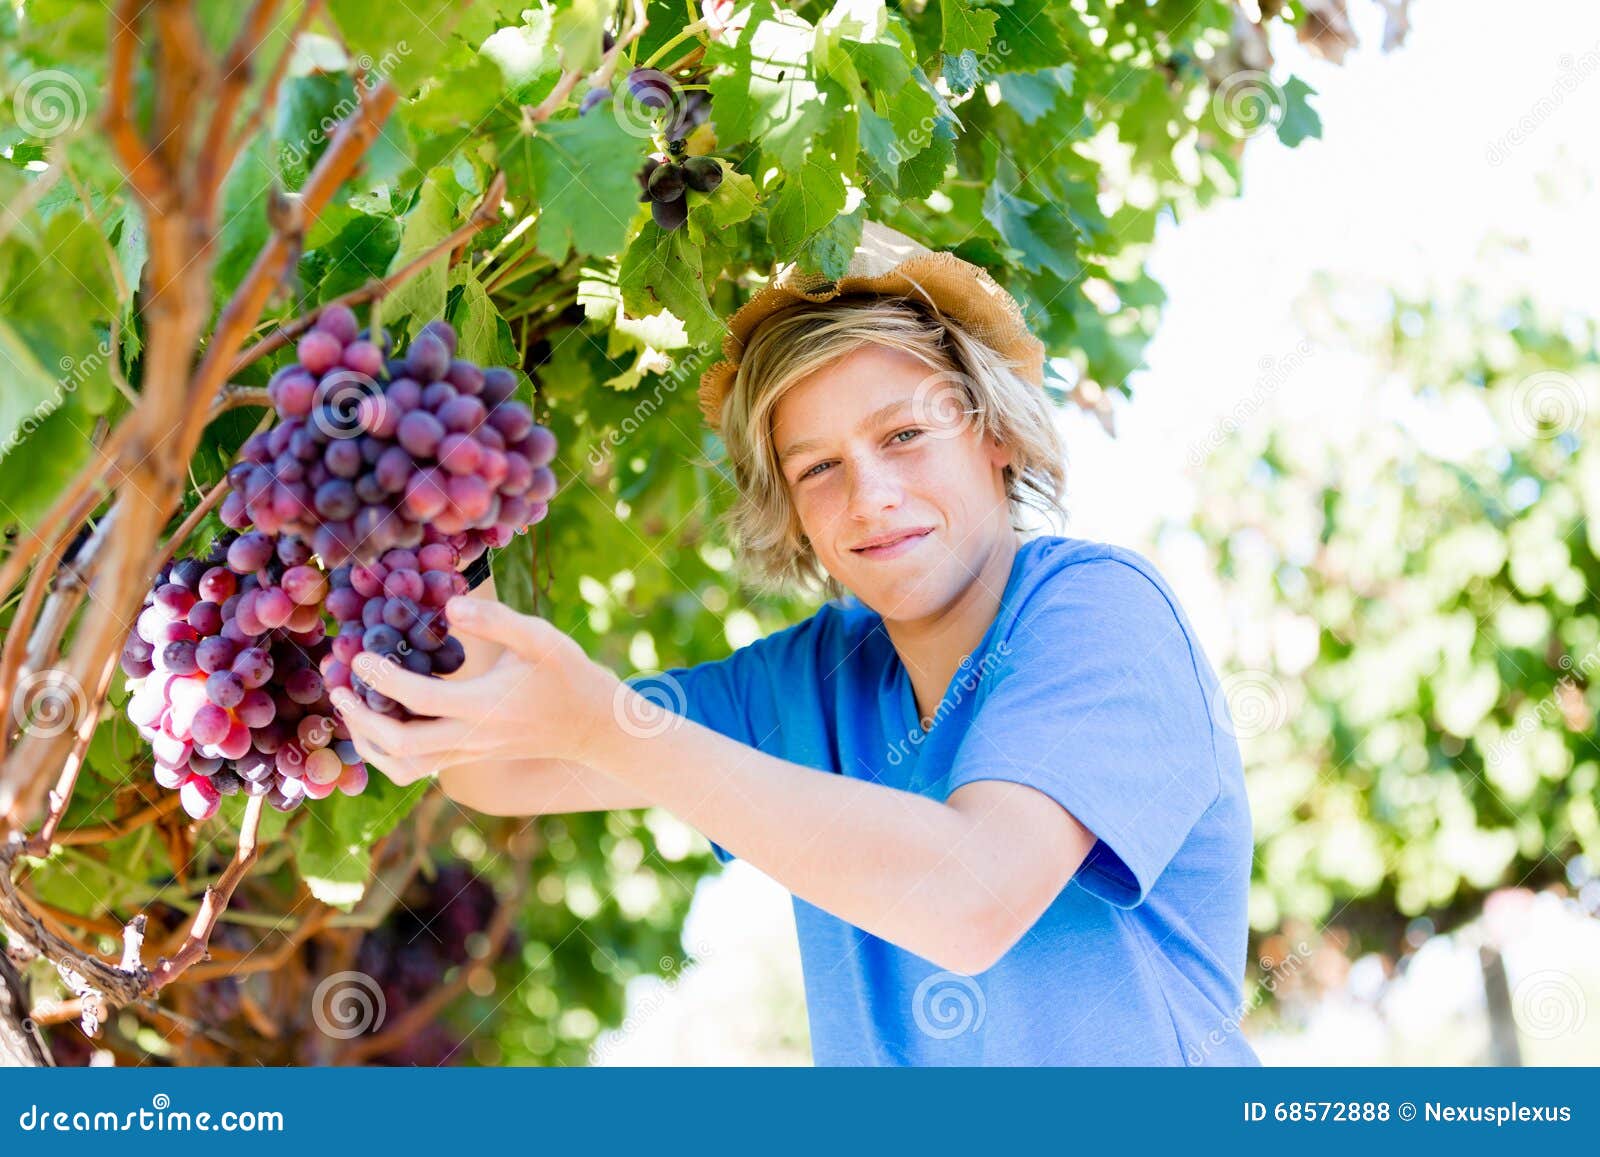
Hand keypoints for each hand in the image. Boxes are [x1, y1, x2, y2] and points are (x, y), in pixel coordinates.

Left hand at [328, 596, 621, 786]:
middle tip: (338, 688)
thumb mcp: (541, 638)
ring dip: (369, 743)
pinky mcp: (468, 759)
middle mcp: (472, 738)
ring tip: (350, 711)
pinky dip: (387, 753)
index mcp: (485, 706)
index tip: (359, 654)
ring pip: (404, 767)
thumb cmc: (566, 674)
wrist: (590, 725)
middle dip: (360, 718)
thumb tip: (448, 604)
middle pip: (400, 745)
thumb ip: (496, 620)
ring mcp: (468, 754)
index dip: (382, 677)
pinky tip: (378, 725)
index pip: (419, 698)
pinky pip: (416, 768)